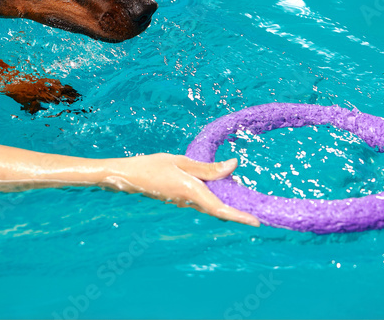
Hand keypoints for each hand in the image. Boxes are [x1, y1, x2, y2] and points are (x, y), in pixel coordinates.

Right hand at [103, 154, 259, 226]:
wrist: (127, 177)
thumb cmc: (151, 166)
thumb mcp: (180, 161)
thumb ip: (207, 167)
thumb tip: (234, 165)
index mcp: (192, 191)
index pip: (221, 209)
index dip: (240, 217)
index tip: (257, 223)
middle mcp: (190, 202)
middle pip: (219, 210)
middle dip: (238, 211)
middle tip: (257, 210)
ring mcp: (184, 203)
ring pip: (211, 205)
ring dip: (226, 203)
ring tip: (240, 196)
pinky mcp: (179, 200)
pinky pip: (201, 201)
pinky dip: (213, 197)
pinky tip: (217, 185)